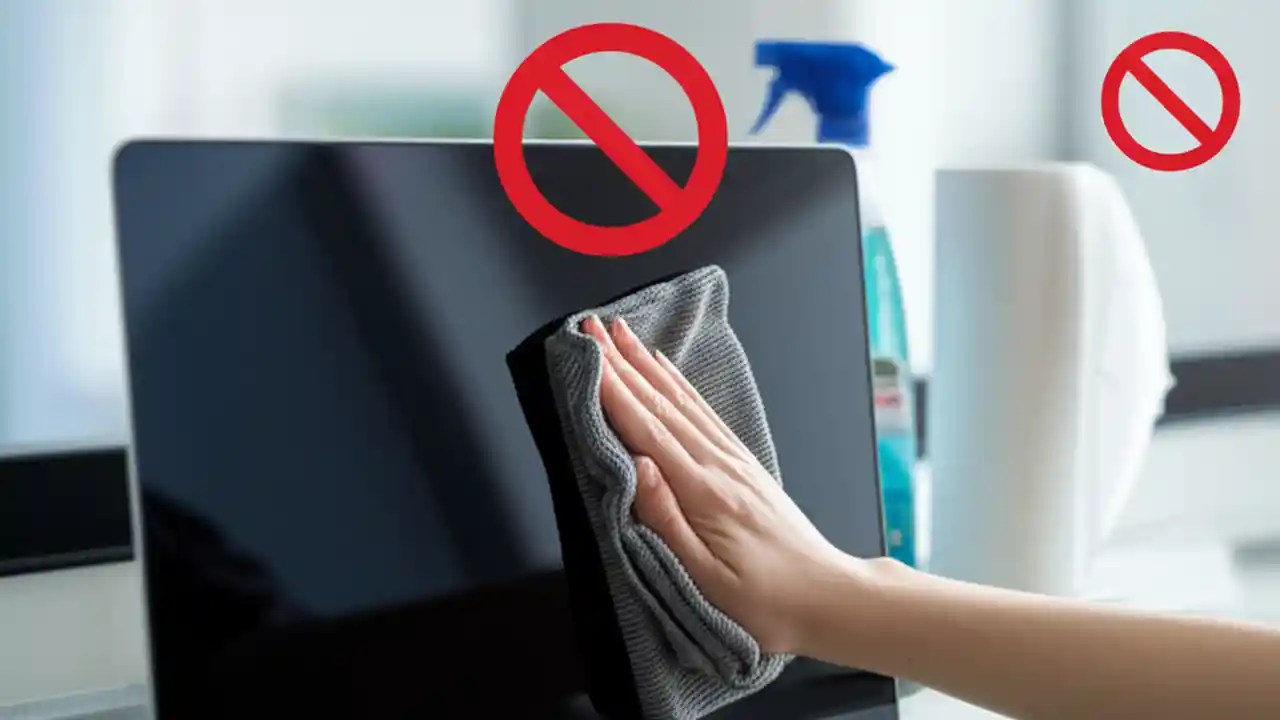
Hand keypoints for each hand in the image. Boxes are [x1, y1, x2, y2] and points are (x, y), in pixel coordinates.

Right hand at [582, 315, 859, 653]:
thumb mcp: (706, 578)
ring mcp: (734, 460)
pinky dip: (679, 384)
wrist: (827, 596)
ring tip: (620, 333)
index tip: (586, 354)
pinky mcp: (743, 464)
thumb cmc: (765, 602)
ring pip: (681, 401)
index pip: (647, 429)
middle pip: (660, 404)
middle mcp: (720, 465)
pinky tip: (665, 369)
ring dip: (646, 364)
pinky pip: (704, 412)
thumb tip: (636, 466)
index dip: (612, 389)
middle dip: (621, 362)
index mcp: (705, 492)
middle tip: (590, 326)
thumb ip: (666, 520)